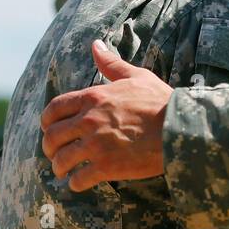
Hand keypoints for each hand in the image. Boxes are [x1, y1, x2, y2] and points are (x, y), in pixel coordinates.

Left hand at [40, 40, 172, 191]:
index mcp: (93, 98)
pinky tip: (80, 182)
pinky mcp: (106, 167)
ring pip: (61, 160)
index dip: (47, 121)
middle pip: (52, 136)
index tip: (49, 129)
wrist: (181, 128)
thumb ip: (111, 63)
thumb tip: (95, 45)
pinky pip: (78, 179)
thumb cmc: (161, 101)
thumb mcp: (137, 76)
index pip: (54, 109)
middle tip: (55, 153)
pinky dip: (75, 183)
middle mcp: (89, 121)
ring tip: (65, 171)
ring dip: (59, 167)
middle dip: (49, 147)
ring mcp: (96, 145)